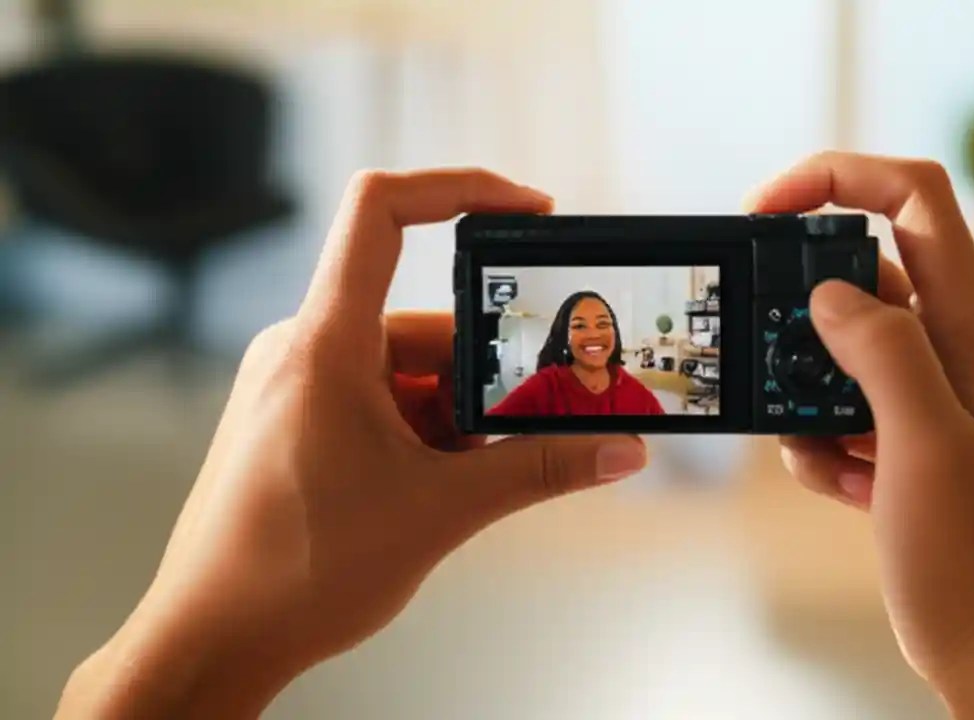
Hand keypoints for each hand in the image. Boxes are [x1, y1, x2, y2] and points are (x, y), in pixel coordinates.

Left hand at [56, 169, 647, 718]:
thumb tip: (615, 448)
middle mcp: (305, 351)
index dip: (462, 188)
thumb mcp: (441, 511)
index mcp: (326, 344)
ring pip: (405, 371)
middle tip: (530, 419)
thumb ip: (539, 469)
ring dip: (456, 416)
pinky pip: (379, 401)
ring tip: (473, 479)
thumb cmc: (290, 573)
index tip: (528, 210)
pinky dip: (423, 433)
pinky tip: (442, 487)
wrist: (210, 641)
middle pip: (423, 321)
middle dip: (485, 373)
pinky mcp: (297, 422)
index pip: (383, 212)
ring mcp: (297, 388)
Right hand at [749, 152, 973, 719]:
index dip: (838, 178)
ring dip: (806, 388)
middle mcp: (952, 355)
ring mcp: (929, 405)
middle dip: (802, 308)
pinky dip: (821, 440)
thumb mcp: (928, 444)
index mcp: (969, 331)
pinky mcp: (907, 452)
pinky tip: (836, 482)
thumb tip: (830, 291)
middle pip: (863, 277)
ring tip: (814, 445)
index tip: (764, 210)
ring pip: (843, 354)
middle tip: (766, 353)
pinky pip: (844, 415)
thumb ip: (882, 350)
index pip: (913, 201)